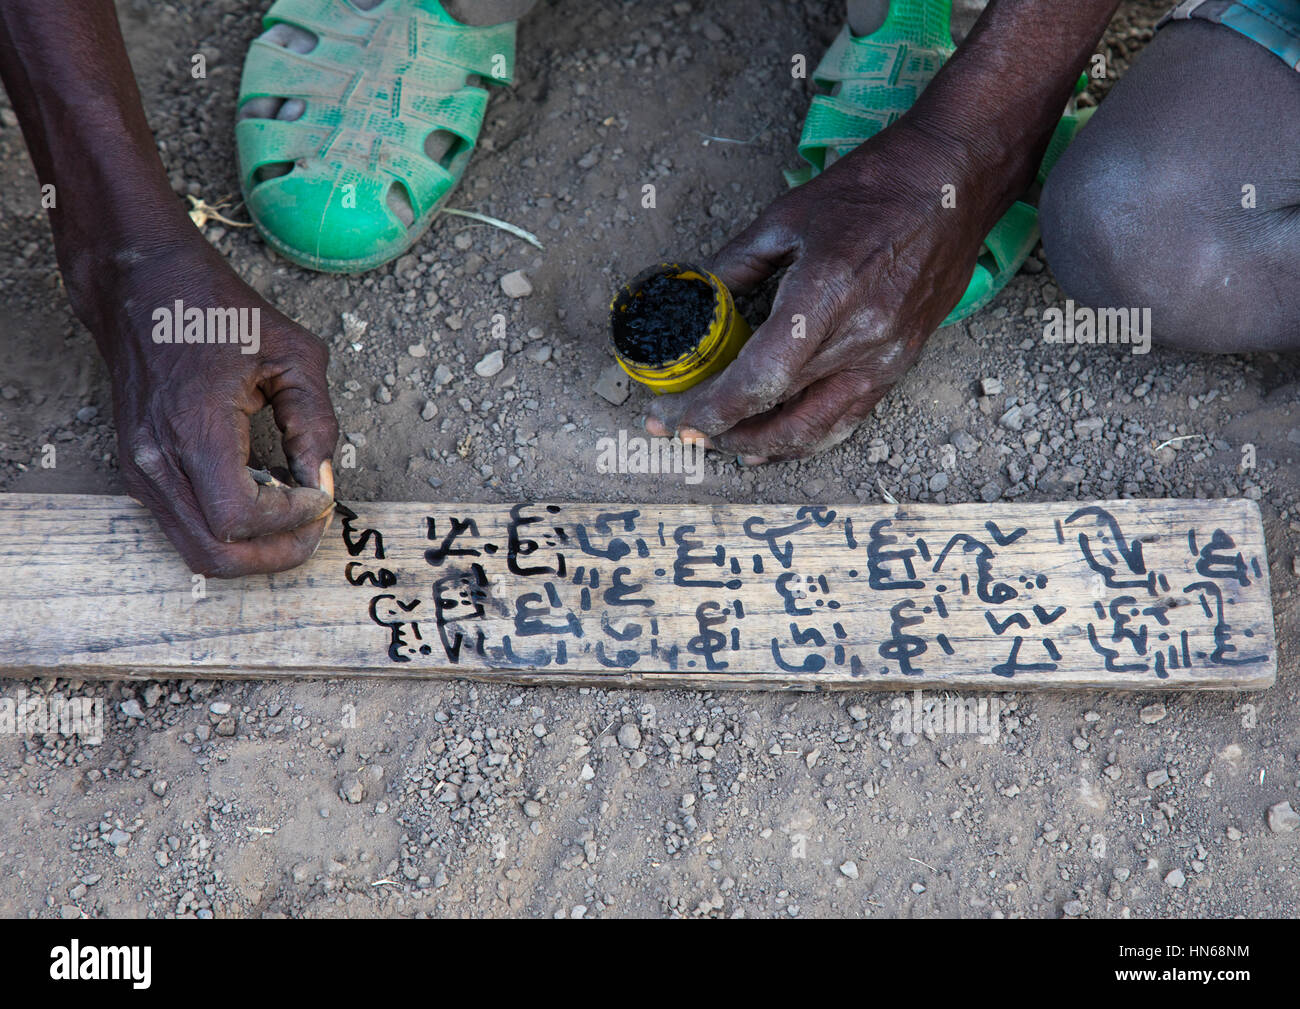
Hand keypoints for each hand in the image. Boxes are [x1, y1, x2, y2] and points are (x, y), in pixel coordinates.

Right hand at [88, 240, 339, 576]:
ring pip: (198, 550)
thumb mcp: (294, 353)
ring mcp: (141, 470)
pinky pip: (186, 526)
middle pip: (216, 554)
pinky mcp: (139, 470)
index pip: (241, 519)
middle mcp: (157, 459)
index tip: (321, 494)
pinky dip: (229, 530)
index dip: (292, 520)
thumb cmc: (217, 310)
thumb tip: (320, 479)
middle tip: (315, 525)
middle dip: (277, 553)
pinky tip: (261, 493)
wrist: (142, 286)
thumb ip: (316, 422)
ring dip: (254, 548)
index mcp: (194, 429)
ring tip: (293, 513)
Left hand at [646, 119, 996, 462]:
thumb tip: (697, 298)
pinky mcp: (900, 363)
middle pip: (778, 412)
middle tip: (682, 429)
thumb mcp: (786, 216)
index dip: (710, 410)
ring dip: (762, 446)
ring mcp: (885, 358)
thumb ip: (735, 264)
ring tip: (721, 443)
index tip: (672, 418)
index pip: (758, 381)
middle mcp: (859, 339)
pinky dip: (804, 437)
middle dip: (720, 430)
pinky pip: (847, 419)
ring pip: (814, 430)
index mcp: (824, 296)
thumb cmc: (873, 188)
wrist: (953, 183)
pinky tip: (772, 442)